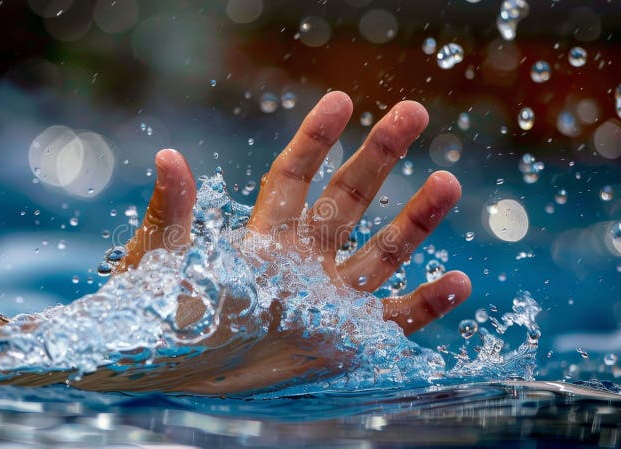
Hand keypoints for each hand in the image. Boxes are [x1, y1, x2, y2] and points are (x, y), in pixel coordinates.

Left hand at [119, 91, 469, 334]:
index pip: (294, 176)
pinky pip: (394, 320)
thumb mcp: (160, 262)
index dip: (316, 139)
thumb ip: (172, 213)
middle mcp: (303, 259)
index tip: (341, 100)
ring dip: (416, 221)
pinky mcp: (344, 339)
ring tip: (449, 182)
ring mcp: (328, 298)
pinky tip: (460, 283)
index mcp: (262, 235)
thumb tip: (168, 155)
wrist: (173, 377)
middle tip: (412, 111)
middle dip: (380, 155)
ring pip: (382, 252)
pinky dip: (427, 305)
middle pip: (348, 199)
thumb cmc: (161, 317)